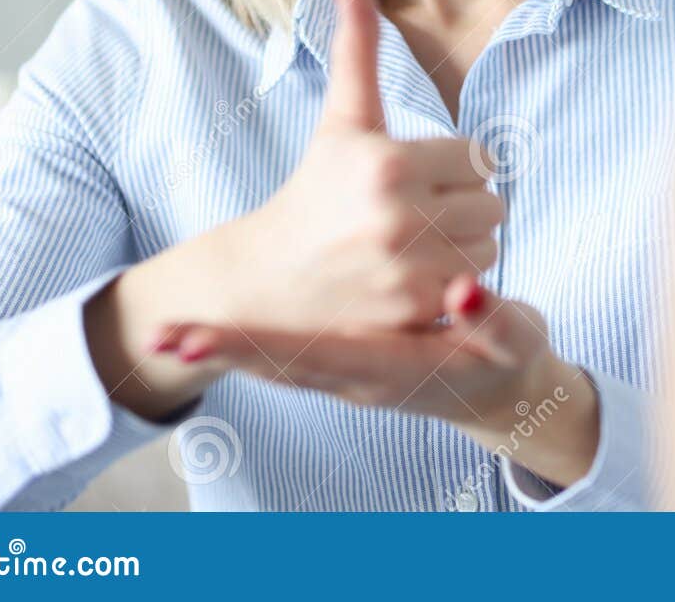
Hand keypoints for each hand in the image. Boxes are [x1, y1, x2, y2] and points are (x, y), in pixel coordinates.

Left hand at [151, 275, 601, 486]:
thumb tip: (465, 289)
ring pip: (275, 363)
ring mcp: (346, 372)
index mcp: (393, 369)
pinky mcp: (342, 356)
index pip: (317, 355)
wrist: (500, 385)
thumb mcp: (514, 339)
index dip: (262, 346)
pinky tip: (206, 335)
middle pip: (281, 366)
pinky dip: (244, 348)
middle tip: (161, 341)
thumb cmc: (508, 357)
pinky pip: (285, 356)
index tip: (205, 341)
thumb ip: (493, 317)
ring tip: (160, 340)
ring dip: (222, 350)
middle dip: (222, 353)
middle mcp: (360, 377)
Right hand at [214, 0, 502, 332]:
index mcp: (388, 162)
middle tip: (415, 217)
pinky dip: (457, 287)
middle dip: (464, 208)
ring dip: (464, 248)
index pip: (479, 159)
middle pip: (493, 205)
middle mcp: (400, 216)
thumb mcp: (341, 123)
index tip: (416, 181)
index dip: (454, 170)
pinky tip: (417, 280)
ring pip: (490, 248)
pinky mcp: (414, 315)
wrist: (265, 284)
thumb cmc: (313, 194)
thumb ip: (358, 51)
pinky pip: (475, 288)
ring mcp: (408, 272)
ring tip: (414, 249)